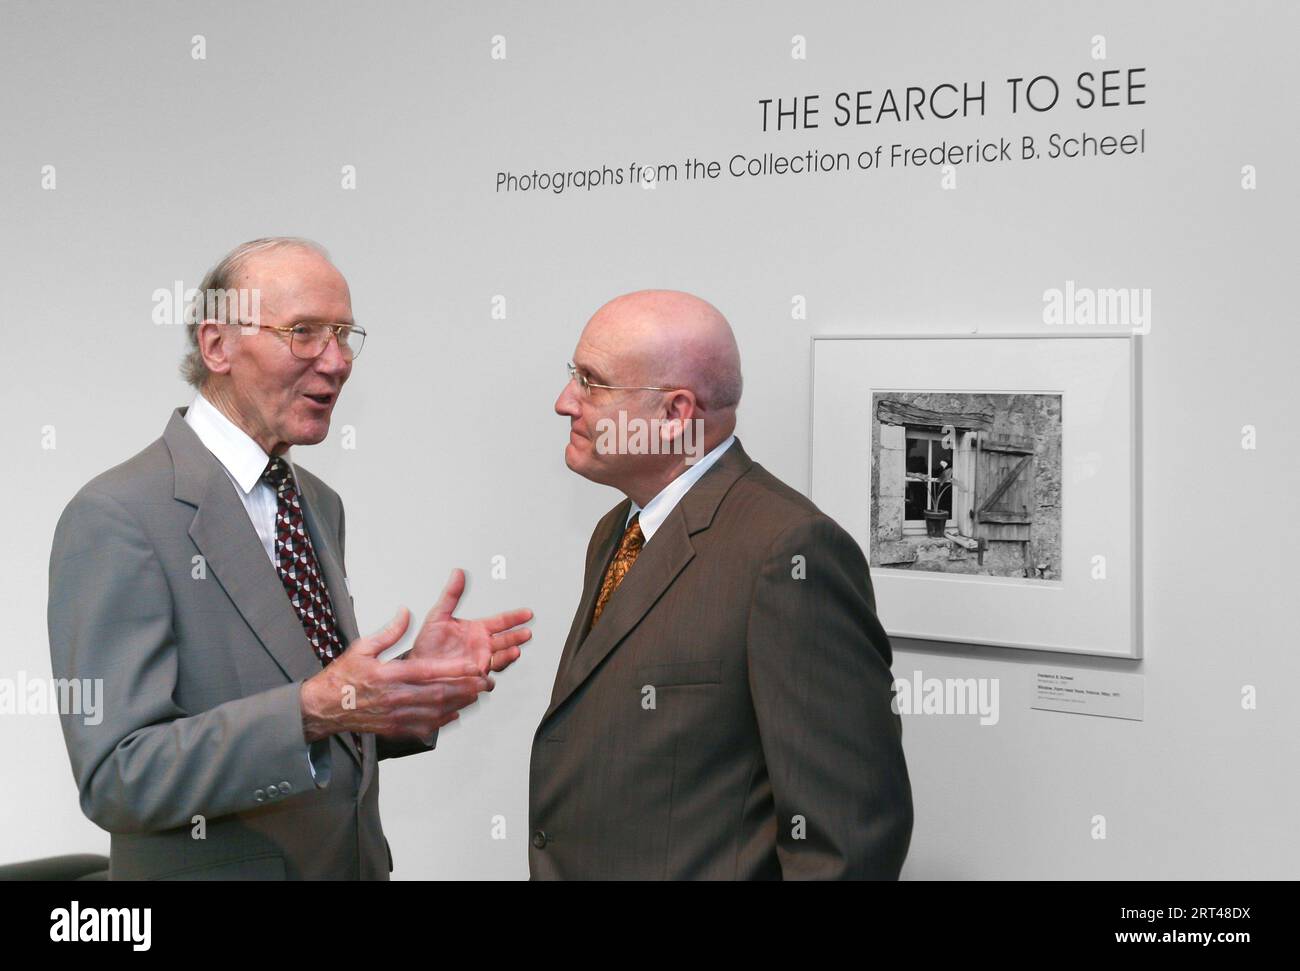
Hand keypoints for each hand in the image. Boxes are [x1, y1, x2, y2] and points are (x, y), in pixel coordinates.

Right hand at [300, 607, 492, 742]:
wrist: (324, 708)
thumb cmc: (343, 677)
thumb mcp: (363, 647)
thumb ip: (389, 631)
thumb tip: (406, 613)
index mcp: (388, 675)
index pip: (428, 671)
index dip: (454, 669)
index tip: (473, 665)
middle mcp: (394, 697)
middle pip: (438, 693)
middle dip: (465, 687)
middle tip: (484, 680)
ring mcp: (395, 716)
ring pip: (435, 711)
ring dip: (459, 703)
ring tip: (476, 694)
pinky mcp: (395, 728)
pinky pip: (424, 726)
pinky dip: (443, 720)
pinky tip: (456, 711)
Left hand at [408, 568, 532, 675]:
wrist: (417, 668)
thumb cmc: (427, 644)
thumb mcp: (438, 615)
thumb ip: (450, 594)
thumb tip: (458, 573)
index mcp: (477, 630)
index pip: (501, 621)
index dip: (515, 617)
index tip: (527, 613)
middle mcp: (481, 646)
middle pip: (506, 640)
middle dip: (517, 637)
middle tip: (526, 633)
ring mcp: (480, 662)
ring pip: (501, 658)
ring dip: (509, 655)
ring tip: (515, 650)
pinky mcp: (475, 678)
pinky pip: (488, 676)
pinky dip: (494, 673)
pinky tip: (494, 668)